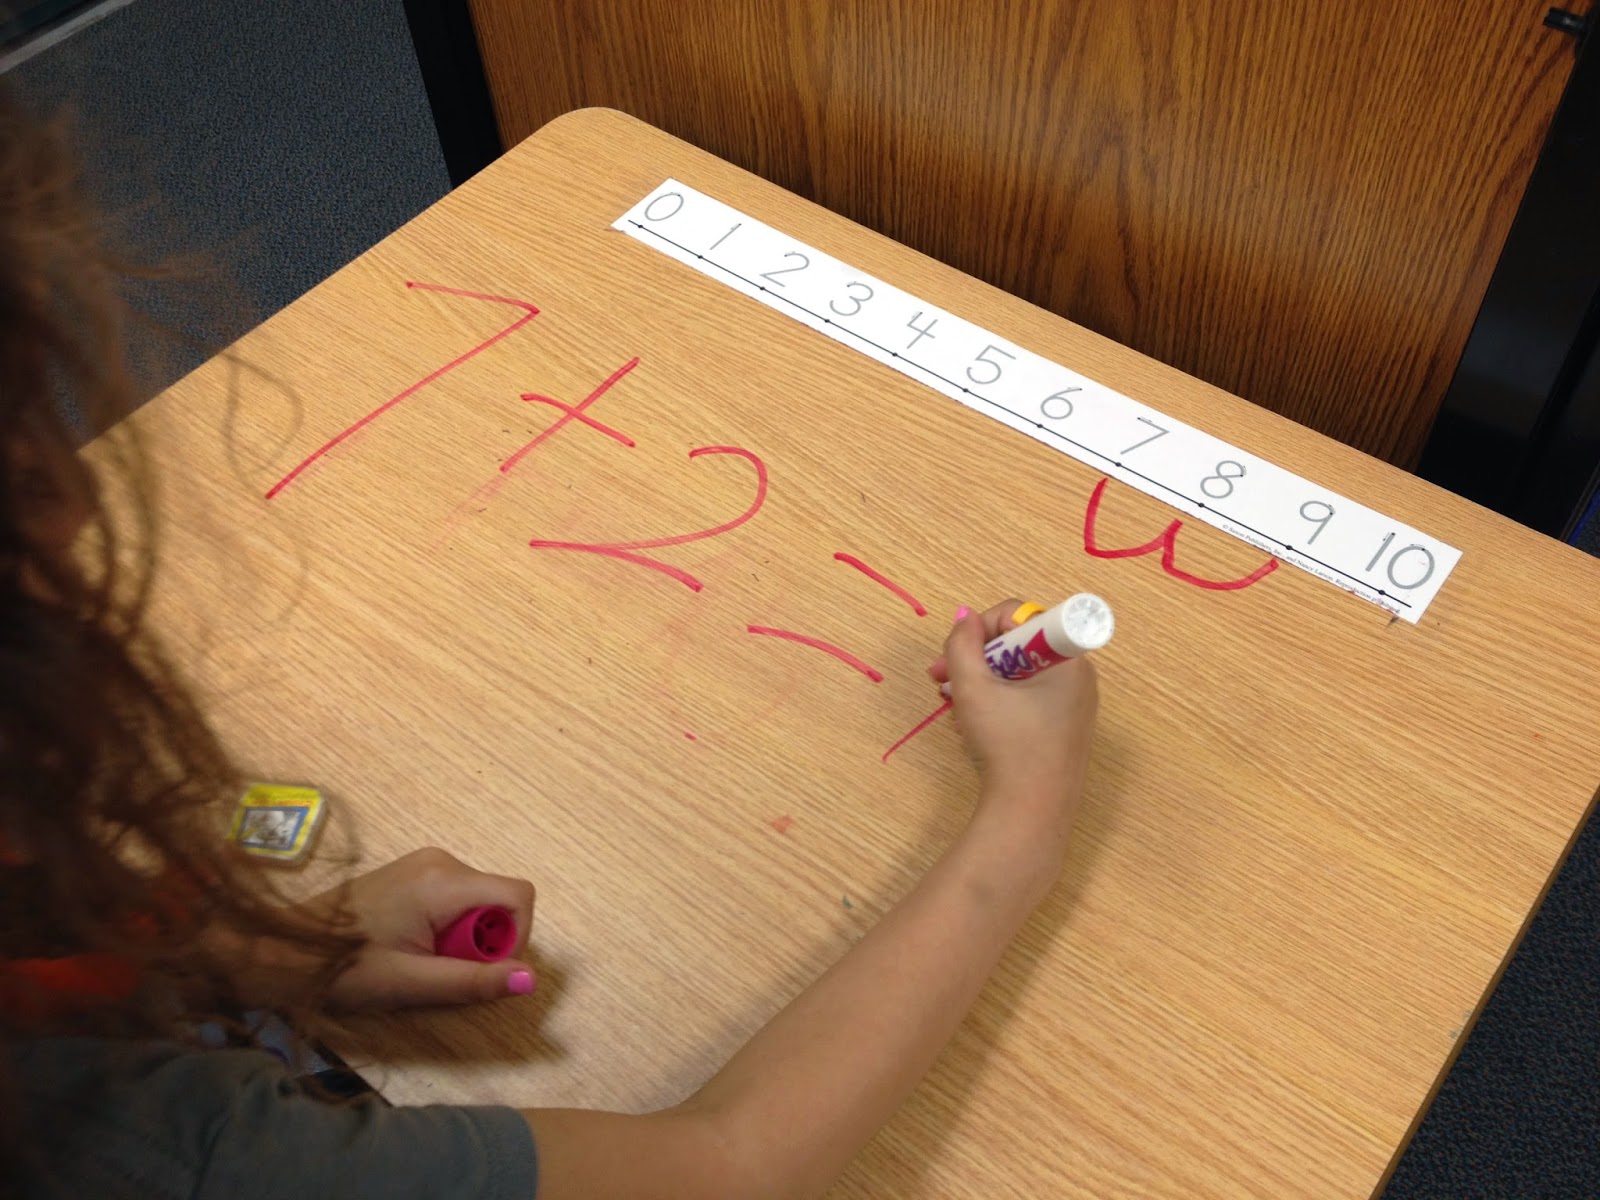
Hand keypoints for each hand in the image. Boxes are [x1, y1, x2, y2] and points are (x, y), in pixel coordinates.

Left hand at [316, 847, 537, 1011]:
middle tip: (442, 969)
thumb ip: (474, 980)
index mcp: (443, 881)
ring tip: (424, 960)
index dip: (516, 936)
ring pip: (479, 900)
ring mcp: (427, 861)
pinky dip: (451, 925)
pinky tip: (415, 944)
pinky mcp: (416, 870)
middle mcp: (441, 860)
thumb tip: (531, 979)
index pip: (518, 895)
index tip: (486, 969)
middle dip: (485, 940)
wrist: (288, 950)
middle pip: (498, 899)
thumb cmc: (348, 969)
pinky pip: (458, 896)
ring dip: (467, 935)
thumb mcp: (413, 984)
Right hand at [929, 600, 1097, 824]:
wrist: (1031, 812)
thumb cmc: (1006, 744)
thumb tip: (964, 619)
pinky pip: (1027, 700)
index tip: (953, 654)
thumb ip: (962, 645)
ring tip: (952, 705)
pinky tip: (972, 725)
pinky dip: (997, 703)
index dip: (981, 628)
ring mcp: (1073, 706)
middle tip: (939, 678)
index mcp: (1067, 658)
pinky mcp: (1063, 731)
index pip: (1019, 616)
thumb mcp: (973, 688)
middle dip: (974, 659)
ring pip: (1018, 675)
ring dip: (980, 682)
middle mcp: (1077, 677)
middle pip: (1018, 645)